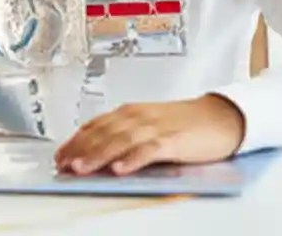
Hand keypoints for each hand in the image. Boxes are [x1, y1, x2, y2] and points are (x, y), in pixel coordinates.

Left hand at [54, 95, 245, 175]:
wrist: (221, 116)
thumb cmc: (184, 123)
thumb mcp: (148, 125)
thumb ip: (125, 134)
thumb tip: (98, 152)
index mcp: (129, 112)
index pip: (95, 126)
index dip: (75, 141)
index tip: (59, 156)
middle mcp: (138, 117)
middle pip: (103, 133)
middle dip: (80, 150)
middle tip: (62, 165)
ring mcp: (155, 127)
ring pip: (120, 141)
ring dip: (97, 155)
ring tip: (81, 169)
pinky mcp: (173, 140)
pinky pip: (149, 150)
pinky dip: (132, 159)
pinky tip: (119, 169)